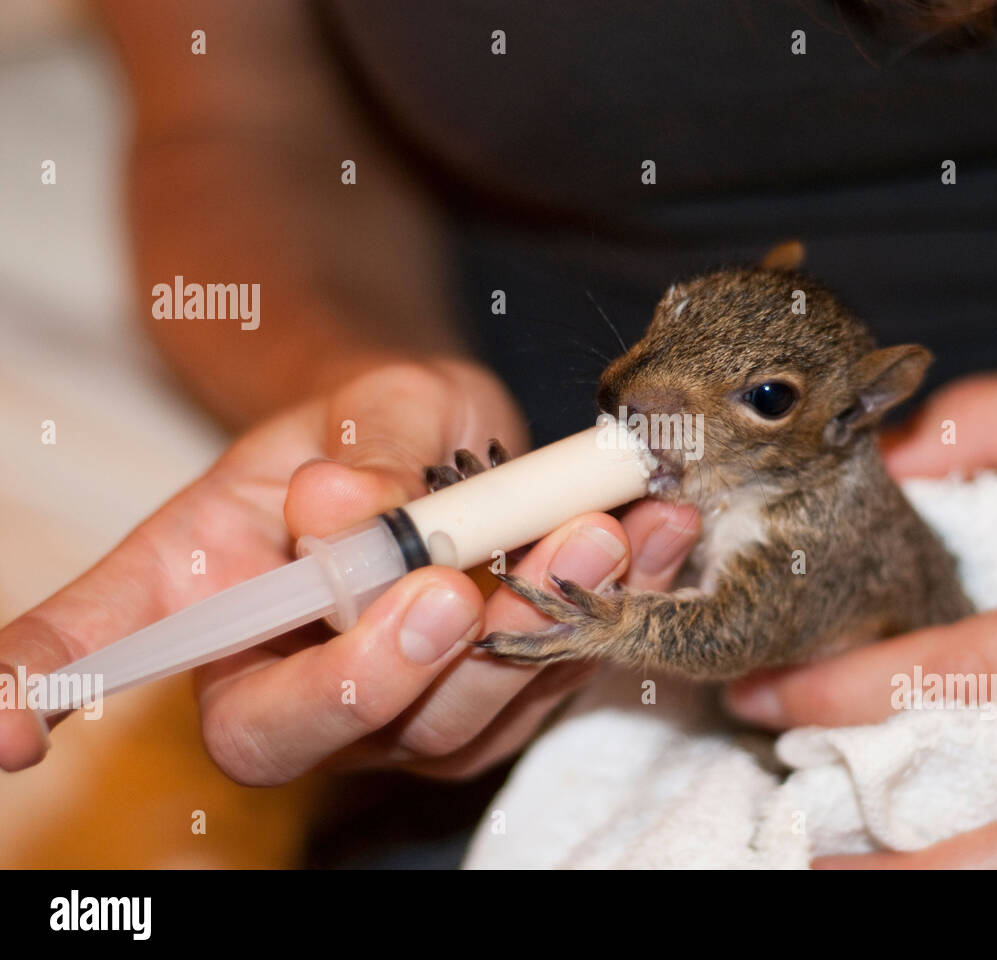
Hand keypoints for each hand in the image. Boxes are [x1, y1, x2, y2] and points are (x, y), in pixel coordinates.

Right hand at [0, 359, 700, 783]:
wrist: (447, 439)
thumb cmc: (373, 415)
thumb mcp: (366, 400)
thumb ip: (358, 448)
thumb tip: (339, 512)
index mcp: (216, 604)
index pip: (118, 657)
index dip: (43, 685)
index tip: (10, 730)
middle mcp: (296, 678)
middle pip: (319, 730)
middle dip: (393, 665)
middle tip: (451, 586)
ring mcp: (404, 713)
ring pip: (461, 720)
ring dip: (540, 625)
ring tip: (605, 531)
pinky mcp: (500, 707)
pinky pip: (555, 682)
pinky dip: (616, 610)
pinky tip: (661, 535)